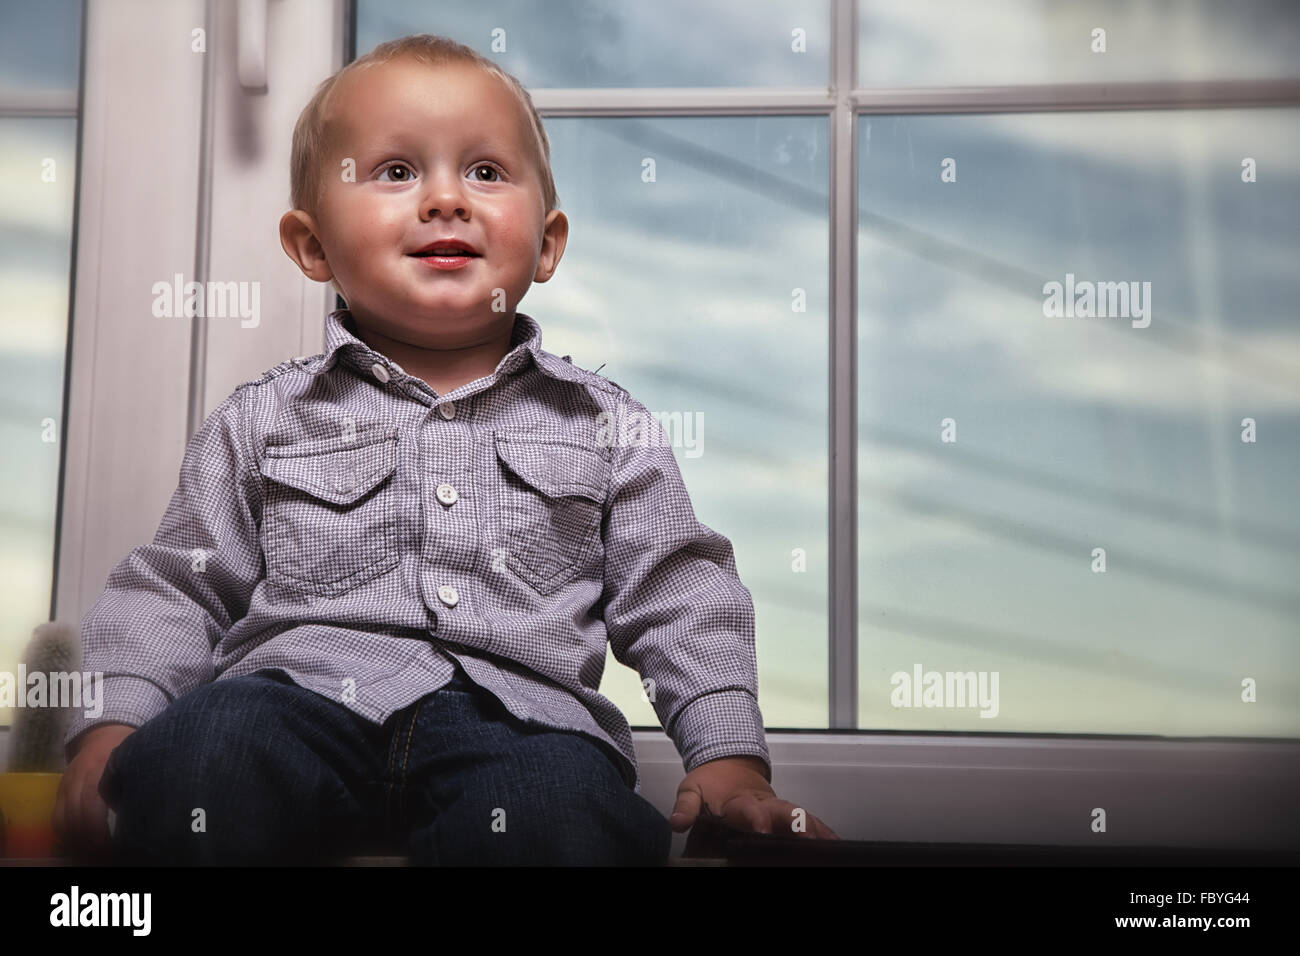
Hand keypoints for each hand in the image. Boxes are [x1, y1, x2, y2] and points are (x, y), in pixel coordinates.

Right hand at [52, 723, 135, 860]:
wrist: (105, 730)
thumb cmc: (128, 746)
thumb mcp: (137, 758)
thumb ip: (138, 780)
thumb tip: (148, 810)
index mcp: (102, 764)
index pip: (92, 802)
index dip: (98, 828)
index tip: (110, 846)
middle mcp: (79, 775)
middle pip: (76, 815)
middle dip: (88, 841)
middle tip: (103, 857)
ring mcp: (67, 783)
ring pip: (64, 819)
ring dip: (76, 842)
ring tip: (91, 857)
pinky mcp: (61, 790)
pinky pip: (57, 817)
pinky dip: (65, 834)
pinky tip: (78, 847)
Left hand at [669, 755, 838, 838]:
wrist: (727, 764)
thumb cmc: (710, 783)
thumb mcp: (692, 790)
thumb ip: (685, 807)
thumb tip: (677, 822)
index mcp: (739, 801)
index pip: (748, 811)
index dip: (756, 819)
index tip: (761, 828)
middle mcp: (764, 804)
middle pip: (784, 811)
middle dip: (797, 823)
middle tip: (808, 836)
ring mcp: (777, 809)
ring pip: (801, 816)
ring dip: (815, 828)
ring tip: (829, 842)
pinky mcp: (786, 814)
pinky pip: (808, 821)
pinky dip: (822, 830)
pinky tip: (834, 841)